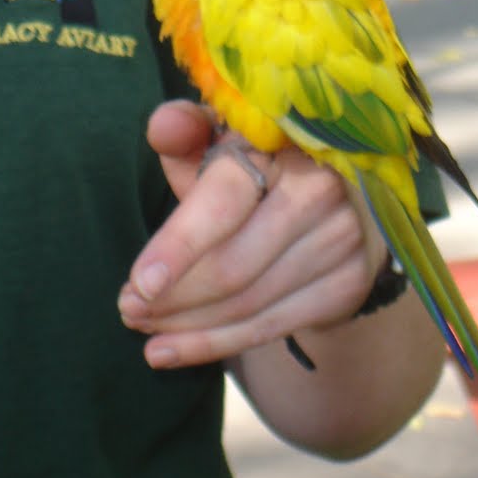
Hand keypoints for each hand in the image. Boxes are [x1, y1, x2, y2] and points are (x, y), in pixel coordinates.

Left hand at [117, 101, 388, 368]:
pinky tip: (171, 351)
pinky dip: (217, 344)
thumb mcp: (222, 136)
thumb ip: (187, 130)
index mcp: (281, 141)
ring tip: (143, 329)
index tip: (140, 282)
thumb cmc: (257, 160)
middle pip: (234, 265)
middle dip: (173, 296)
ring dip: (189, 326)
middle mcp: (321, 189)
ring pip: (249, 303)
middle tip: (127, 308)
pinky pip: (272, 326)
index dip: (181, 243)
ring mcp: (342, 239)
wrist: (339, 193)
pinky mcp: (350, 283)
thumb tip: (163, 126)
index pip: (225, 199)